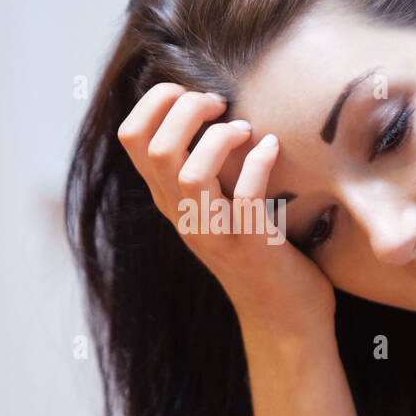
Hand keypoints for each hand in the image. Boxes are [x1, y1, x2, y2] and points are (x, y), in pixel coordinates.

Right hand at [116, 83, 336, 330]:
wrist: (284, 323)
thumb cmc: (258, 254)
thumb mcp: (215, 208)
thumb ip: (204, 168)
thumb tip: (206, 108)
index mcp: (170, 201)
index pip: (132, 138)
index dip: (156, 101)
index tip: (191, 92)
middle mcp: (183, 216)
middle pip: (155, 148)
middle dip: (187, 109)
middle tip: (219, 104)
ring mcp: (215, 234)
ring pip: (189, 173)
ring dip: (219, 138)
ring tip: (243, 130)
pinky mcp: (252, 248)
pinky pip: (246, 197)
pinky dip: (260, 163)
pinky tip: (273, 148)